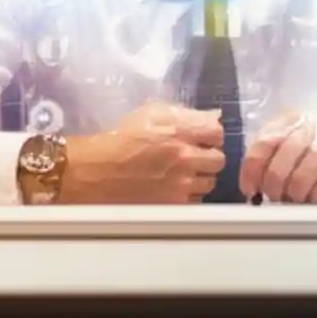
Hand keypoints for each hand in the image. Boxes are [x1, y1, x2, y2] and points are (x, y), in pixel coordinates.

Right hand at [57, 101, 225, 202]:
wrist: (97, 171)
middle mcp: (186, 158)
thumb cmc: (122, 138)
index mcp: (181, 131)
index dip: (210, 134)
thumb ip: (186, 112)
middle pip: (219, 159)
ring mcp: (182, 184)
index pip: (218, 132)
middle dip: (208, 156)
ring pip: (210, 182)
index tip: (202, 137)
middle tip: (194, 156)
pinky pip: (196, 200)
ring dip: (201, 177)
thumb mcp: (152, 112)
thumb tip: (214, 116)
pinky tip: (175, 187)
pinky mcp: (174, 204)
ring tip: (183, 173)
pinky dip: (190, 194)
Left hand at [239, 112, 316, 202]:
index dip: (251, 173)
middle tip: (278, 198)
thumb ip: (275, 153)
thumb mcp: (300, 141)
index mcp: (293, 120)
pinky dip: (315, 200)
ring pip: (297, 184)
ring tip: (301, 197)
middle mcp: (310, 128)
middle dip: (273, 191)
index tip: (250, 189)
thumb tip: (251, 183)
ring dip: (295, 198)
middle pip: (276, 169)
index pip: (261, 146)